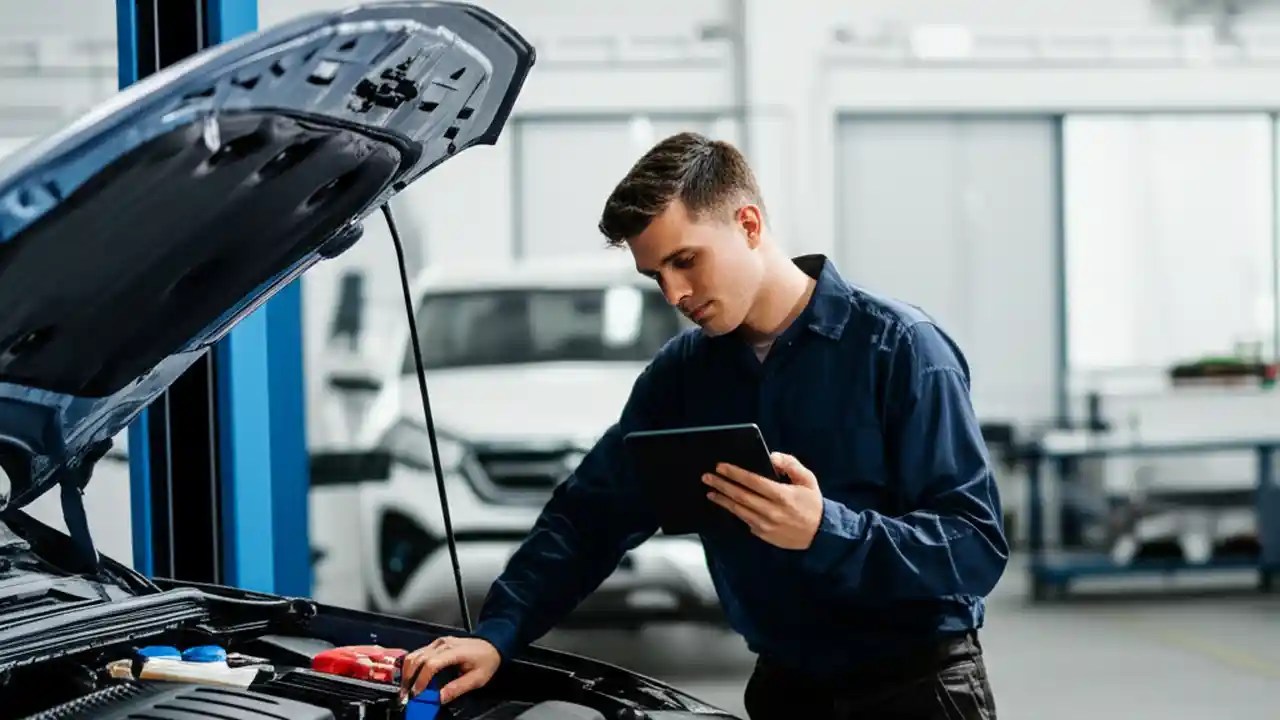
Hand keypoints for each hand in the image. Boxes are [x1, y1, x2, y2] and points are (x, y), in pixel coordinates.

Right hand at [399, 636, 500, 704]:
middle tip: (406, 694)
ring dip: (407, 672)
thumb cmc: (486, 660)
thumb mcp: (477, 679)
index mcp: (455, 651)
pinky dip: (411, 666)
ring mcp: (438, 643)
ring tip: (407, 688)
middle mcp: (444, 644)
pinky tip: (411, 678)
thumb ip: (457, 688)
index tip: (417, 693)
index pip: (432, 664)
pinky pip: (418, 653)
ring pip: (414, 654)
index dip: (421, 680)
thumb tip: (439, 698)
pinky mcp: (436, 644)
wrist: (492, 645)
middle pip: (418, 658)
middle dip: (409, 678)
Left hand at [703, 452, 822, 549]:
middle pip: (741, 496)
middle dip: (722, 485)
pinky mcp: (763, 535)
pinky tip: (725, 504)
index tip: (721, 466)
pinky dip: (734, 512)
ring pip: (739, 510)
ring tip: (710, 491)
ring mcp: (766, 525)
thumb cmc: (812, 504)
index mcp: (782, 495)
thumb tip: (771, 456)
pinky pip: (744, 521)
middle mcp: (771, 511)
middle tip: (707, 477)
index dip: (735, 473)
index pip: (753, 482)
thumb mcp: (807, 479)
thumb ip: (790, 464)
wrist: (821, 534)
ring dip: (723, 500)